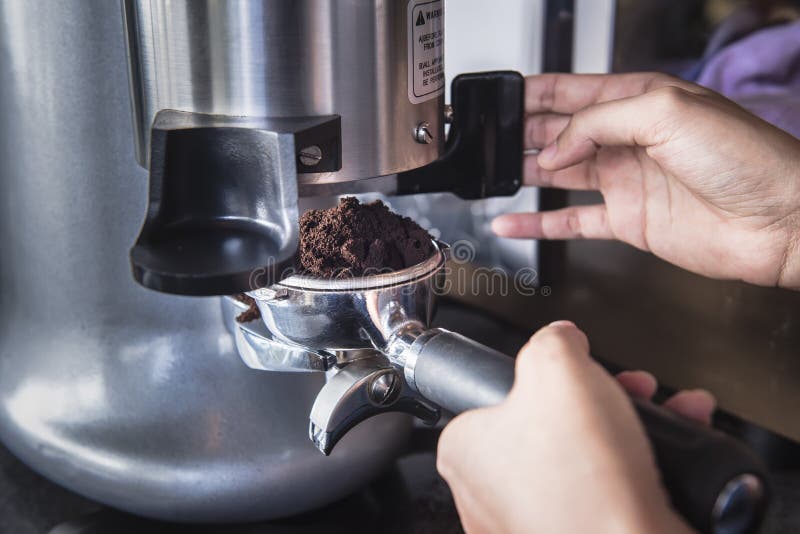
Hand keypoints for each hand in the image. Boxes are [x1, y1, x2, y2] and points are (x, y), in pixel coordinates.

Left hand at [437, 321, 714, 533]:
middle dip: (604, 397)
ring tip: (666, 412)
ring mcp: (534, 525)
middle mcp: (491, 496)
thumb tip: (561, 339)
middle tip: (626, 390)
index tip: (575, 370)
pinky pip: (609, 493)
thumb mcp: (556, 368)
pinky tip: (677, 451)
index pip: (497, 395)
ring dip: (634, 427)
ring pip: (587, 458)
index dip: (546, 376)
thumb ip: (552, 341)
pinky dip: (645, 468)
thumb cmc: (583, 487)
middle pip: (552, 424)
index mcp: (467, 453)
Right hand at [492, 72, 799, 288]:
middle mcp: (629, 139)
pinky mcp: (628, 221)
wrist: (781, 221)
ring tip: (491, 174)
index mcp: (639, 100)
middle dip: (521, 132)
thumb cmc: (747, 158)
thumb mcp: (665, 112)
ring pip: (560, 174)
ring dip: (524, 173)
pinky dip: (538, 224)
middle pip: (560, 132)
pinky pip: (570, 221)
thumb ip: (599, 121)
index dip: (533, 93)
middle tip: (487, 138)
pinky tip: (512, 222)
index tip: (499, 98)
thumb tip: (557, 144)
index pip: (571, 92)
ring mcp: (627, 181)